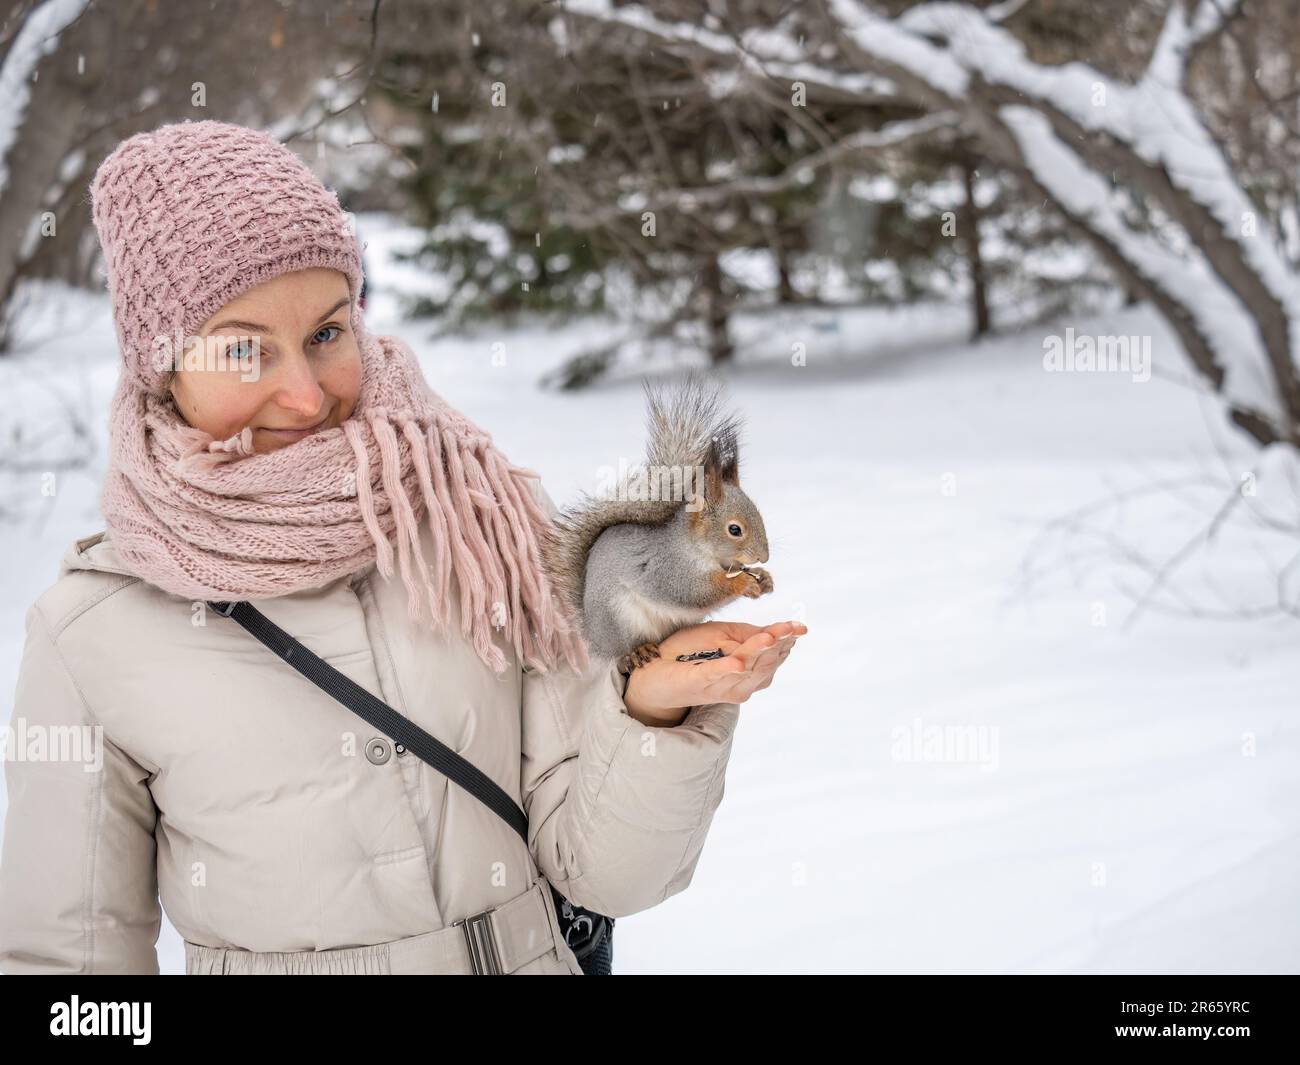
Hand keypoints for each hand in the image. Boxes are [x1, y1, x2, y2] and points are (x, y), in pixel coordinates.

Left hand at [622, 619, 806, 726]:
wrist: (653, 672)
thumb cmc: (687, 653)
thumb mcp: (721, 636)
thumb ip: (746, 636)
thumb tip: (774, 631)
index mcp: (746, 671)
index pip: (772, 655)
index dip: (785, 641)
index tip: (799, 628)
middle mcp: (739, 683)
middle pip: (764, 663)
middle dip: (779, 645)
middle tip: (791, 629)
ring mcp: (720, 684)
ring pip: (746, 667)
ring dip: (759, 651)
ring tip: (772, 636)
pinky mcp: (698, 682)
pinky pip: (715, 675)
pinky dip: (727, 668)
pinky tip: (738, 661)